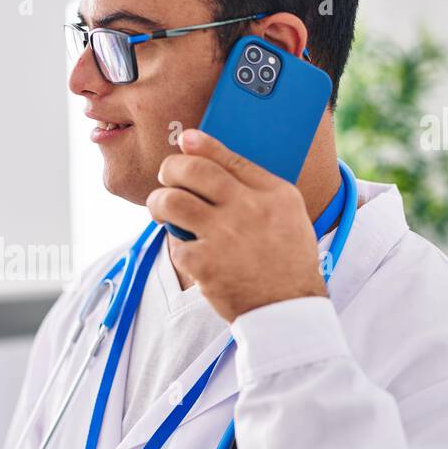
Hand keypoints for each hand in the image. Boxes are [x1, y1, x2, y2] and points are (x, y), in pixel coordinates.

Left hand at [145, 128, 326, 320]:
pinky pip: (175, 244)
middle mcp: (248, 209)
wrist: (287, 309)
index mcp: (273, 194)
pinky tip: (189, 251)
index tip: (186, 139)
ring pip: (172, 201)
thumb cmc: (287, 261)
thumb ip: (258, 188)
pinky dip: (178, 247)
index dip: (202, 145)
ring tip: (161, 209)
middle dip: (171, 169)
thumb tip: (219, 164)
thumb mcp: (288, 215)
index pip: (230, 158)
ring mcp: (224, 236)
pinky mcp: (205, 264)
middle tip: (167, 178)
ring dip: (159, 202)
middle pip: (193, 172)